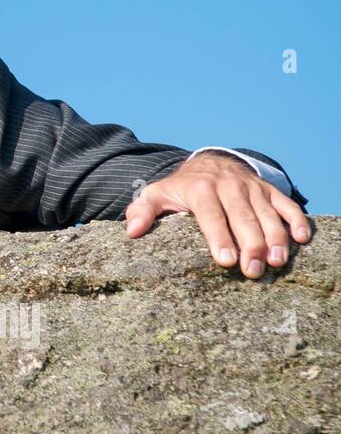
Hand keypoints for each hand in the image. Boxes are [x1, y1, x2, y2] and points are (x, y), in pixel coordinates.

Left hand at [125, 151, 309, 278]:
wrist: (208, 163)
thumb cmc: (180, 188)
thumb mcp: (157, 194)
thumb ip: (143, 211)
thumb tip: (132, 231)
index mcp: (200, 188)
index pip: (211, 215)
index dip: (219, 237)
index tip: (225, 261)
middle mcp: (228, 186)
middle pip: (242, 218)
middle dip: (249, 245)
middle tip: (253, 271)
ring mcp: (251, 188)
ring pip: (267, 214)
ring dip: (275, 238)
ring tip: (276, 262)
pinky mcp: (268, 190)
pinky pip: (286, 204)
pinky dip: (296, 220)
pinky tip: (301, 239)